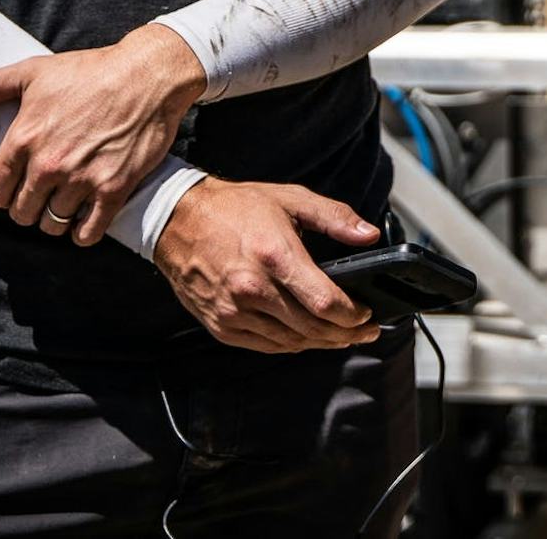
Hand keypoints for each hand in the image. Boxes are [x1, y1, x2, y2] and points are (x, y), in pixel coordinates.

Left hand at [0, 24, 207, 245]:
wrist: (149, 75)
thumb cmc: (91, 71)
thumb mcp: (34, 72)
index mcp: (24, 139)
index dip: (2, 193)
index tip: (15, 187)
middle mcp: (49, 165)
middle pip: (22, 213)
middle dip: (28, 207)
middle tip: (43, 195)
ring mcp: (82, 179)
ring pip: (53, 225)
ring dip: (56, 220)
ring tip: (64, 205)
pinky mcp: (114, 188)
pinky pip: (88, 232)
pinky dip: (83, 234)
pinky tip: (85, 222)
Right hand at [152, 178, 382, 353]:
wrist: (177, 220)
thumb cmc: (235, 208)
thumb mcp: (291, 199)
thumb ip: (334, 217)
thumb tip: (369, 235)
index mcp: (275, 256)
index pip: (324, 301)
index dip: (352, 315)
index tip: (368, 314)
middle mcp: (253, 289)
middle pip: (311, 328)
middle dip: (346, 334)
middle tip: (366, 332)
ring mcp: (234, 312)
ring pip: (290, 342)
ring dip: (321, 344)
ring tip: (343, 337)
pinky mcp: (221, 325)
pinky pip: (265, 346)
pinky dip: (291, 346)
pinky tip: (307, 338)